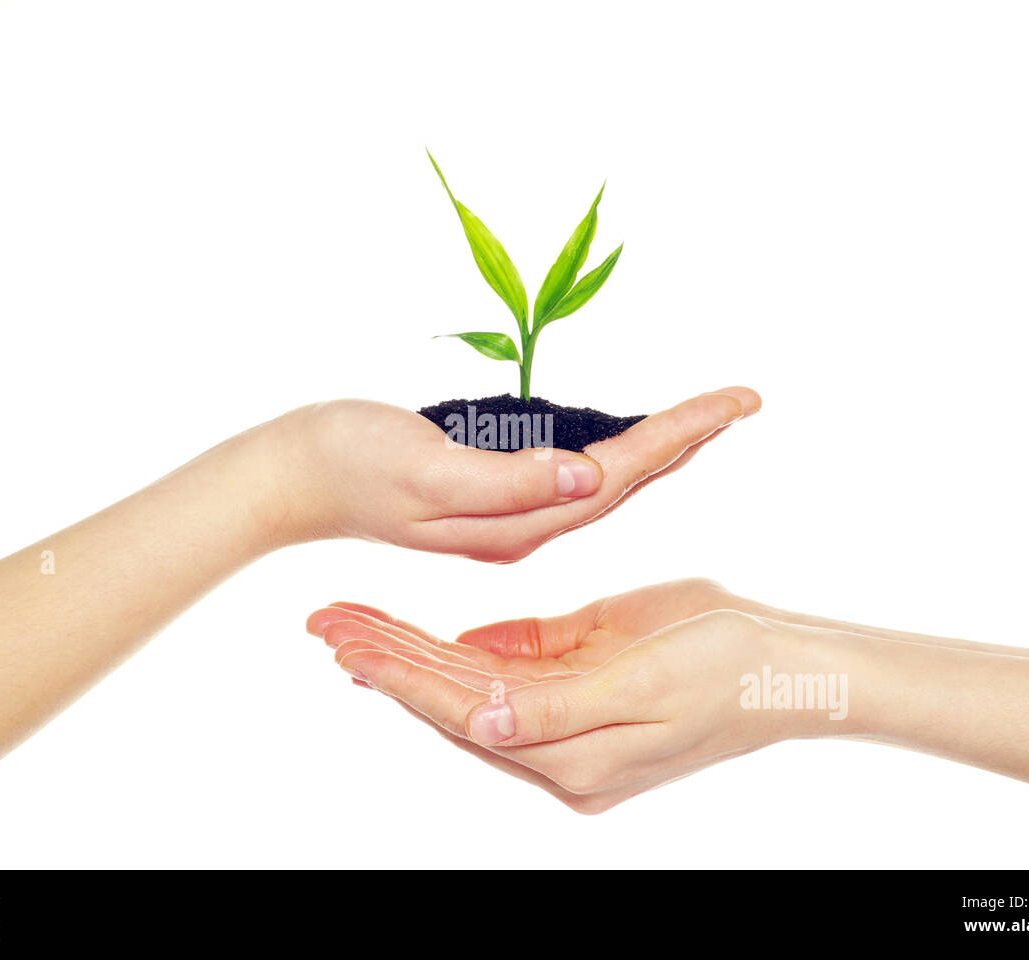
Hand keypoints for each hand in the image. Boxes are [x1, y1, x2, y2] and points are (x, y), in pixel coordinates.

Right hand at [266, 388, 757, 561]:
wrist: (288, 477)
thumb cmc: (347, 461)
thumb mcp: (427, 470)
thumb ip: (509, 481)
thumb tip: (592, 477)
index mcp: (514, 524)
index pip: (618, 476)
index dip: (679, 436)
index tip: (734, 402)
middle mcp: (520, 528)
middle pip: (623, 484)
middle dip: (684, 442)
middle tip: (740, 402)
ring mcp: (502, 517)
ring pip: (601, 483)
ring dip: (655, 450)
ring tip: (701, 420)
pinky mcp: (484, 498)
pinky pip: (569, 477)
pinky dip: (610, 453)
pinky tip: (624, 441)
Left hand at [305, 580, 840, 812]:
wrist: (787, 668)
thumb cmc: (729, 667)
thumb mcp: (646, 678)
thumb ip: (557, 702)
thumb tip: (477, 714)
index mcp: (575, 755)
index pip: (463, 712)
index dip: (402, 676)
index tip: (348, 643)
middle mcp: (562, 752)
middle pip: (454, 703)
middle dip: (389, 662)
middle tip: (329, 624)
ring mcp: (571, 728)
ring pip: (471, 690)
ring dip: (413, 658)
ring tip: (354, 627)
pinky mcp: (582, 697)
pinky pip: (507, 678)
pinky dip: (458, 659)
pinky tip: (420, 643)